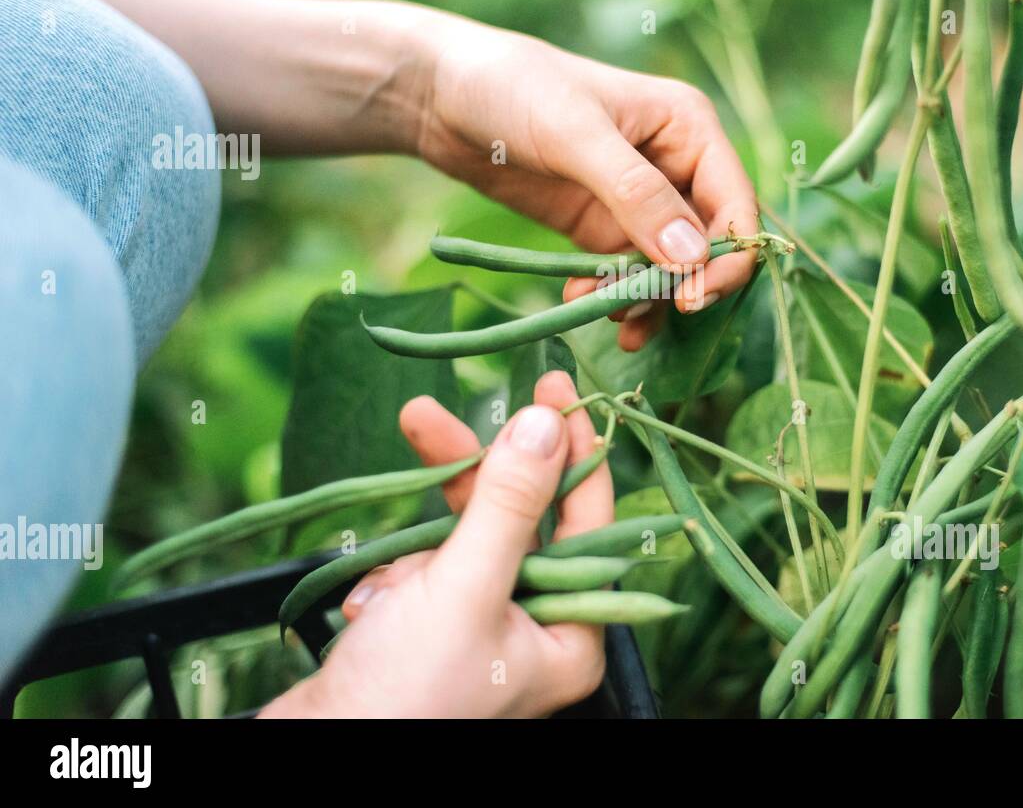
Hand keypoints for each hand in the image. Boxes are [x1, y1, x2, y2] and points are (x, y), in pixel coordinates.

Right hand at [259, 371, 612, 717]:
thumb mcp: (464, 588)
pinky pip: (419, 571)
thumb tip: (546, 426)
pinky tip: (369, 615)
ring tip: (387, 589)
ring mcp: (479, 631)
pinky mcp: (428, 631)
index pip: (589, 522)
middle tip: (426, 416)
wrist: (311, 756)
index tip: (551, 389)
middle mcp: (533, 633)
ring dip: (415, 550)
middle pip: (515, 522)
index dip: (571, 451)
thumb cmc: (404, 695)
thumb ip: (509, 505)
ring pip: (458, 542)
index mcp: (571, 636)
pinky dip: (391, 580)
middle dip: (466, 481)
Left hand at [408, 12, 758, 349]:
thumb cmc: (512, 88)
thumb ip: (636, 195)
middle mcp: (675, 166)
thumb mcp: (575, 136)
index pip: (735, 203)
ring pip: (668, 269)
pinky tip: (581, 303)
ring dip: (645, 300)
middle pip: (709, 244)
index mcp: (688, 128)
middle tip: (642, 315)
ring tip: (608, 318)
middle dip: (683, 286)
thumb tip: (692, 258)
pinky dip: (613, 297)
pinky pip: (626, 274)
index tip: (694, 299)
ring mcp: (639, 201)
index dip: (727, 256)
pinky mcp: (601, 227)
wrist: (442, 95)